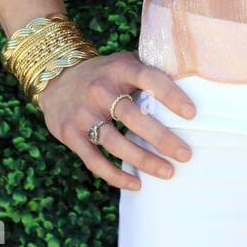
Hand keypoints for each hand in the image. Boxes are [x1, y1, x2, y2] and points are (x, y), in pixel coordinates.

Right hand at [37, 51, 197, 190]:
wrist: (55, 76)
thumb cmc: (104, 73)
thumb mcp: (124, 61)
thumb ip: (150, 69)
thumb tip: (191, 79)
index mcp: (119, 69)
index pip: (149, 79)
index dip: (170, 95)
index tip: (191, 114)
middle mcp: (100, 90)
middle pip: (133, 117)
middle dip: (162, 138)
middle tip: (186, 154)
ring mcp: (83, 114)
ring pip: (115, 143)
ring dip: (143, 160)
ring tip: (168, 172)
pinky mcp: (70, 134)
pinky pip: (94, 160)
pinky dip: (115, 175)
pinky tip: (136, 184)